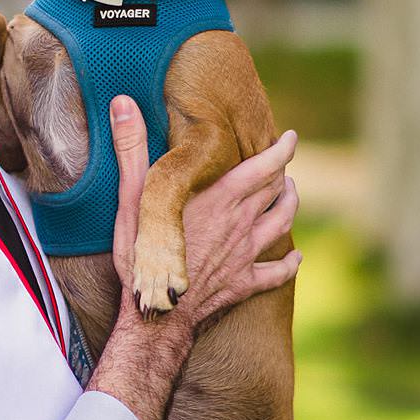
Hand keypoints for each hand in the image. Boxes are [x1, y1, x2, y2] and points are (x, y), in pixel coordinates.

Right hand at [108, 100, 300, 329]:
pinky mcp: (244, 284)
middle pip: (275, 192)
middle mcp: (239, 224)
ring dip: (290, 206)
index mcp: (218, 199)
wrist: (156, 315)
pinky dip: (290, 263)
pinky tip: (295, 257)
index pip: (261, 167)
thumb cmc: (141, 258)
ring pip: (281, 224)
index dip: (282, 151)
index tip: (291, 138)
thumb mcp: (131, 200)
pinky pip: (277, 273)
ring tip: (290, 194)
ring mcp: (245, 255)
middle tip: (283, 165)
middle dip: (283, 175)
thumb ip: (132, 150)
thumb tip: (123, 104)